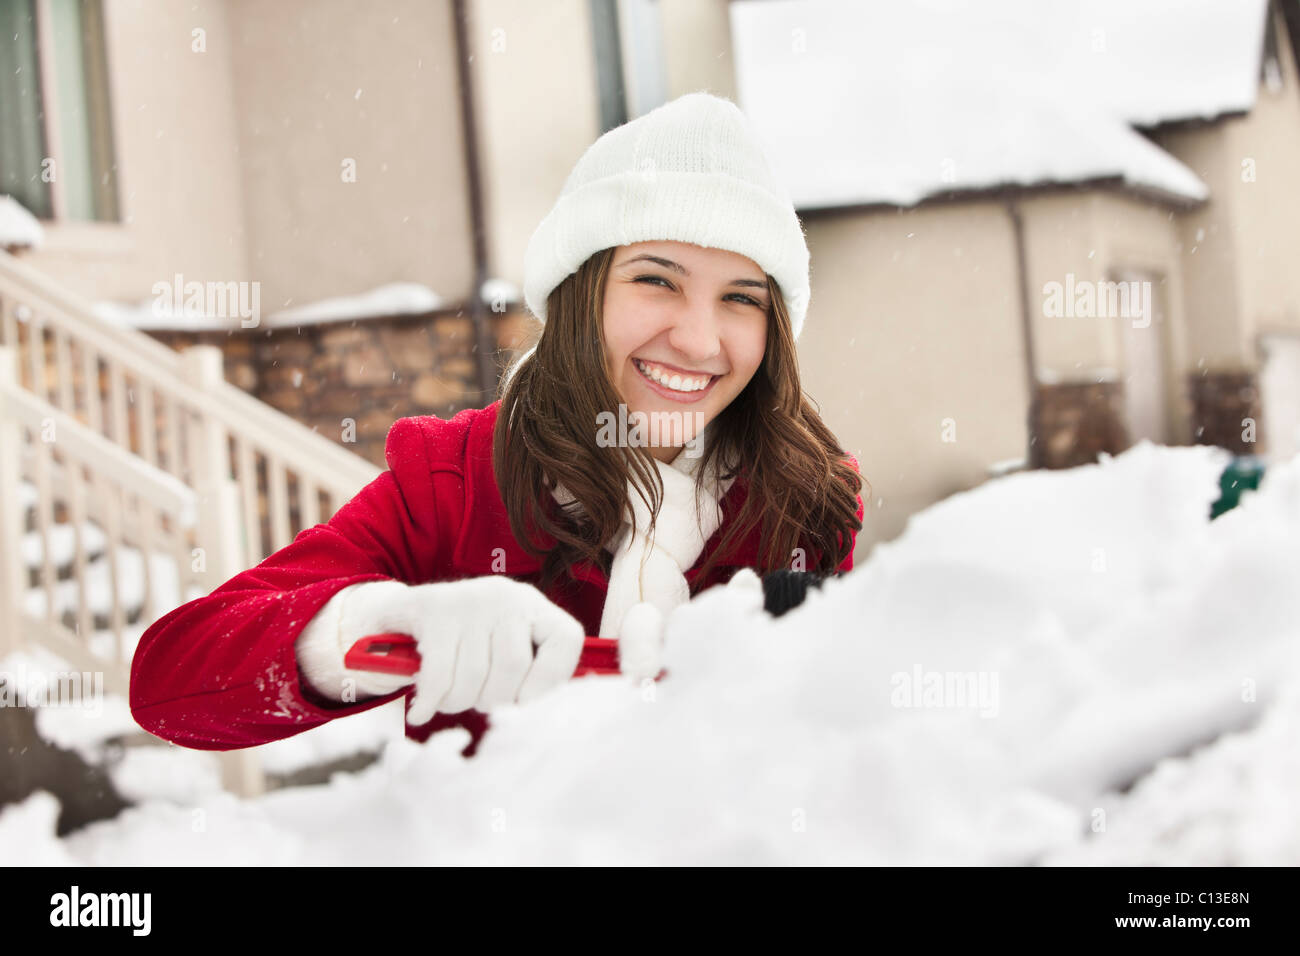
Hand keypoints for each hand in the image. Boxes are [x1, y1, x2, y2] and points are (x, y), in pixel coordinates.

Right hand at [299, 576, 583, 724]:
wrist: (404, 617)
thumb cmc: (467, 646)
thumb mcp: (503, 649)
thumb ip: (529, 677)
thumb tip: (545, 716)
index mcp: (534, 607)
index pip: (567, 640)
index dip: (550, 681)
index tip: (526, 703)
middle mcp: (506, 597)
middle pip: (513, 667)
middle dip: (492, 700)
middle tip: (477, 702)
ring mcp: (469, 600)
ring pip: (473, 674)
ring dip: (457, 702)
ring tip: (450, 700)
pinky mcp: (432, 610)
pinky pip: (438, 674)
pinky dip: (430, 702)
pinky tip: (421, 712)